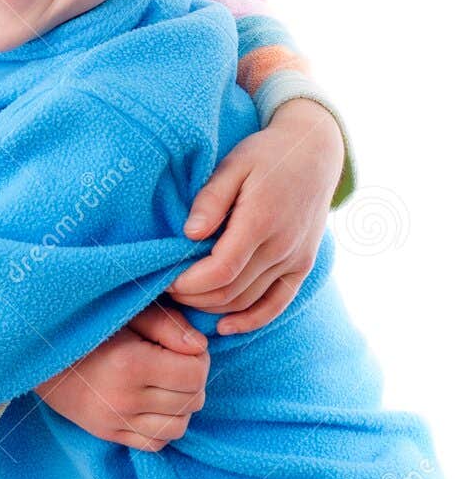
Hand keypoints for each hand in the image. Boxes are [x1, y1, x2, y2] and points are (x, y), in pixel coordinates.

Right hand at [36, 302, 208, 450]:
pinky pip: (155, 443)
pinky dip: (164, 427)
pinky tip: (154, 406)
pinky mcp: (109, 434)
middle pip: (192, 401)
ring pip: (178, 426)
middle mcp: (125, 399)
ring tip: (167, 385)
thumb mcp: (127, 314)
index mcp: (131, 364)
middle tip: (177, 364)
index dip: (199, 360)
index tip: (186, 349)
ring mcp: (116, 421)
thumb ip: (168, 325)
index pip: (195, 375)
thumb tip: (200, 348)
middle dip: (193, 381)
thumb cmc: (89, 326)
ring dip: (182, 406)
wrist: (40, 354)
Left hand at [170, 99, 345, 333]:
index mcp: (261, 221)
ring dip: (214, 308)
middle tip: (167, 289)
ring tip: (186, 298)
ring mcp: (296, 259)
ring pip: (249, 301)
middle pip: (231, 291)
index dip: (188, 283)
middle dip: (193, 297)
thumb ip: (211, 199)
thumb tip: (190, 234)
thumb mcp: (234, 164)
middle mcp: (281, 247)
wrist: (315, 151)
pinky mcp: (303, 265)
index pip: (220, 271)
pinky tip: (226, 327)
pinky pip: (277, 304)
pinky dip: (252, 320)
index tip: (165, 278)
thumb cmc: (267, 155)